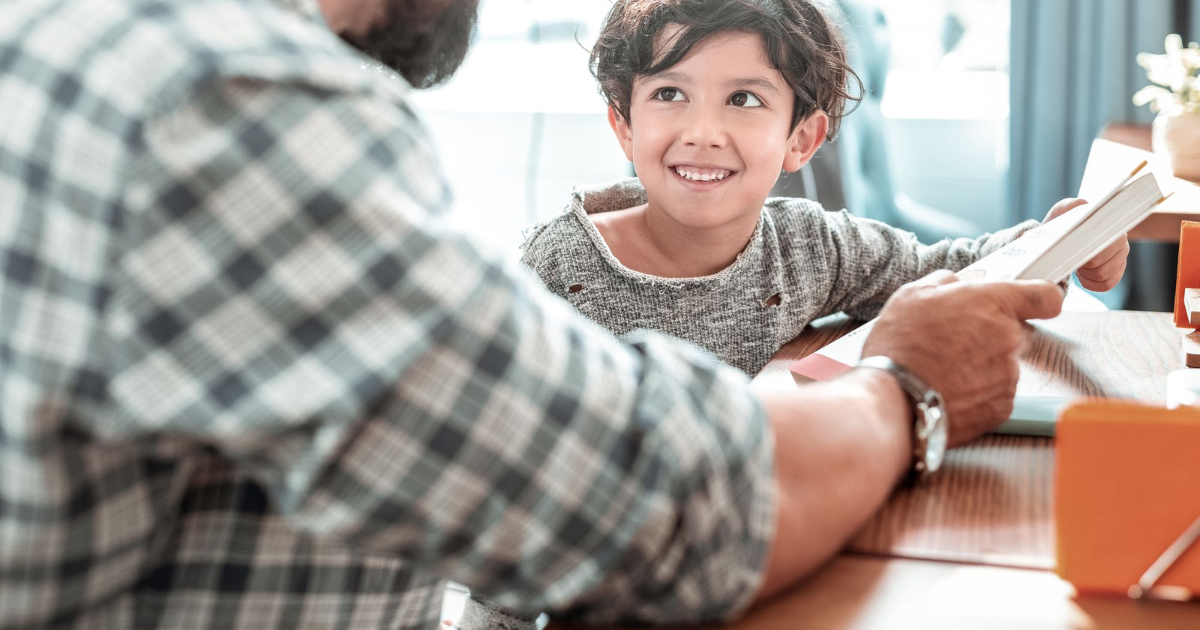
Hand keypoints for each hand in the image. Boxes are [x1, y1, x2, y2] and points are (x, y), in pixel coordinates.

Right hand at [861, 271, 1063, 446]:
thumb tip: (956, 283)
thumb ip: (946, 282)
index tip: (1030, 303)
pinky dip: (978, 391)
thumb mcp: (911, 295)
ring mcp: (1009, 374)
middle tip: (958, 340)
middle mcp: (1008, 337)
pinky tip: (949, 388)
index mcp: (992, 303)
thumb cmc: (900, 348)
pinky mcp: (1003, 406)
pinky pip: (997, 392)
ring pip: (1005, 364)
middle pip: (1019, 332)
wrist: (894, 401)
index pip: (1045, 296)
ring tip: (945, 369)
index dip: (1039, 299)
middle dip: (994, 334)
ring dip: (983, 364)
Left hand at [1043, 198, 1129, 290]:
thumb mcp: (1063, 211)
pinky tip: (1082, 277)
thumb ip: (1070, 206)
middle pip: (1100, 263)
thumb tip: (1082, 206)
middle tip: (1071, 259)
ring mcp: (1121, 255)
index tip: (1071, 251)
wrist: (1064, 234)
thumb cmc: (1063, 223)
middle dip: (1081, 265)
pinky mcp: (1117, 269)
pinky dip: (1092, 284)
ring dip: (1086, 275)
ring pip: (1104, 275)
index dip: (1084, 252)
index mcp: (1109, 223)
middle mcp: (1120, 238)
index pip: (1103, 243)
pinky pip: (1108, 284)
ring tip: (1076, 266)